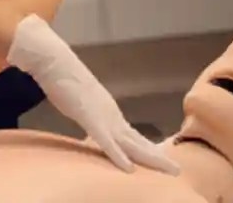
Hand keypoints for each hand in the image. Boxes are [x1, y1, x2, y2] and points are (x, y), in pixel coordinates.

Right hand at [6, 15, 180, 175]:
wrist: (56, 62)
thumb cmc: (64, 79)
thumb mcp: (78, 100)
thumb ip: (87, 112)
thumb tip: (89, 120)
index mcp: (109, 111)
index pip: (132, 134)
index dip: (147, 148)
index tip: (160, 160)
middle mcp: (112, 116)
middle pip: (138, 141)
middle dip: (157, 157)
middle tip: (176, 170)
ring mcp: (103, 117)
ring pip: (130, 144)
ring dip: (150, 159)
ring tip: (169, 170)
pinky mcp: (89, 119)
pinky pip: (105, 141)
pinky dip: (117, 156)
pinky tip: (128, 169)